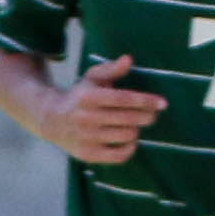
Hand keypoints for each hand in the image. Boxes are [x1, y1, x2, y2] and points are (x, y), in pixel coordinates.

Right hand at [37, 52, 166, 165]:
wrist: (52, 120)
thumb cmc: (80, 96)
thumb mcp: (92, 78)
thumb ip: (111, 69)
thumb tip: (129, 59)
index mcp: (89, 97)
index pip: (123, 99)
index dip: (145, 101)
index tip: (163, 103)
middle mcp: (86, 118)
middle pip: (128, 119)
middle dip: (146, 116)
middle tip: (152, 115)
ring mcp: (87, 138)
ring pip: (126, 136)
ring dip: (136, 130)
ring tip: (136, 125)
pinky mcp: (88, 155)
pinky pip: (119, 156)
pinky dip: (130, 148)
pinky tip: (130, 140)